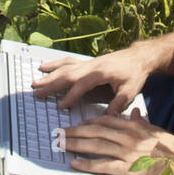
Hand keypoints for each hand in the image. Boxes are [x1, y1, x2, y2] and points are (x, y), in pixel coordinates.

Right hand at [31, 43, 155, 114]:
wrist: (138, 57)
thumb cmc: (135, 73)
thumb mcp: (131, 90)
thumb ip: (119, 103)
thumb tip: (109, 117)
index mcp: (100, 73)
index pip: (81, 85)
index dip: (70, 96)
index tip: (61, 106)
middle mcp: (91, 66)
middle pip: (67, 74)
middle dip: (51, 84)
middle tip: (36, 91)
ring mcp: (88, 63)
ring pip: (64, 67)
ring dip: (49, 74)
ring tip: (35, 80)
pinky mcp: (87, 62)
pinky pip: (68, 62)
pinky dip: (55, 65)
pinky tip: (45, 67)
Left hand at [58, 108, 173, 174]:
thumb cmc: (171, 149)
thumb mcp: (155, 130)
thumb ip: (141, 122)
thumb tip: (134, 113)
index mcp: (133, 126)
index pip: (105, 121)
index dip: (88, 122)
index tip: (77, 124)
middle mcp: (127, 137)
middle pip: (95, 132)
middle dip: (75, 132)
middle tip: (60, 133)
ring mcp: (126, 153)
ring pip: (95, 146)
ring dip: (76, 145)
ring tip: (61, 145)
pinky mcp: (127, 169)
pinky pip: (102, 165)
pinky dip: (87, 164)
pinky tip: (75, 163)